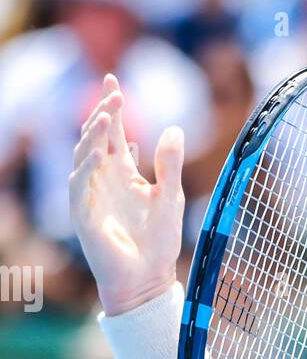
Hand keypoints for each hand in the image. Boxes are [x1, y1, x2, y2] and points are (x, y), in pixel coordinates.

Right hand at [69, 73, 184, 315]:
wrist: (148, 278)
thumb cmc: (159, 241)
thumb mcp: (170, 196)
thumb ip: (170, 164)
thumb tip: (173, 127)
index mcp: (123, 173)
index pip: (113, 132)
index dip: (110, 107)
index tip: (113, 80)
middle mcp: (103, 180)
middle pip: (95, 138)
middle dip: (102, 114)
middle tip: (115, 95)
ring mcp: (91, 196)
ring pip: (84, 157)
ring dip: (93, 136)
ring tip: (106, 117)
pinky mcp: (84, 216)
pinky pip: (81, 187)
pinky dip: (87, 168)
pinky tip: (99, 153)